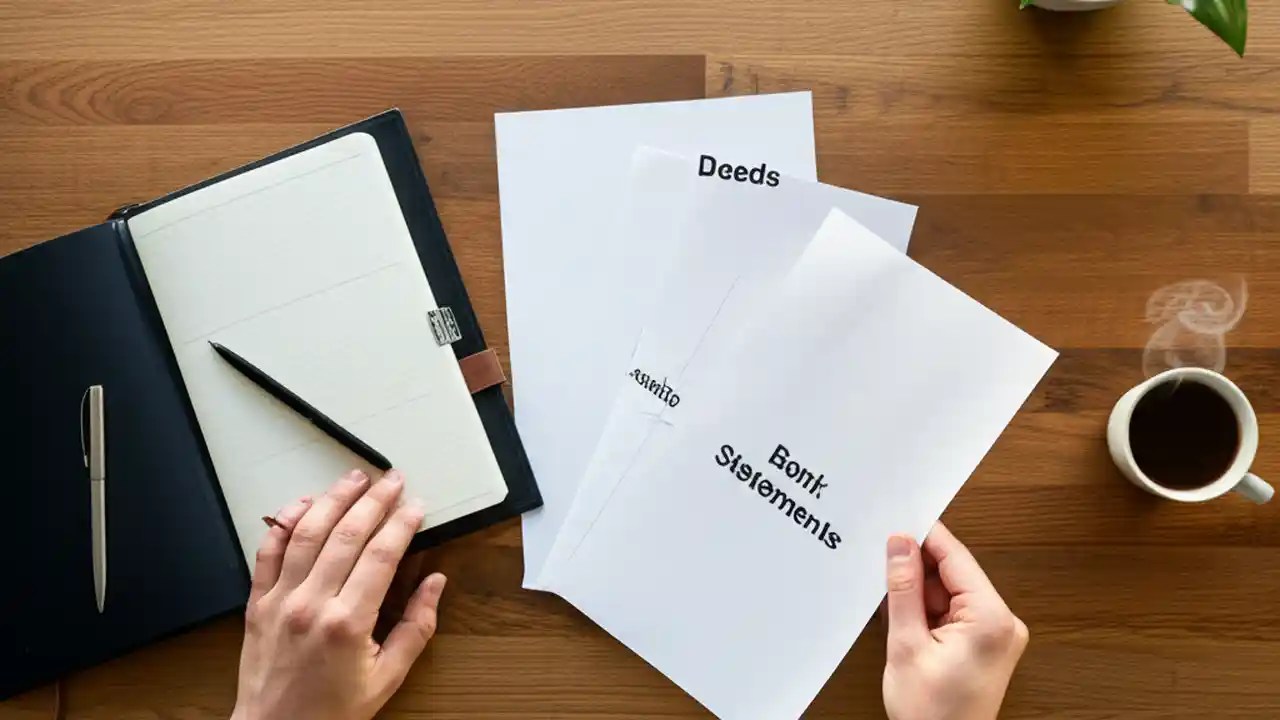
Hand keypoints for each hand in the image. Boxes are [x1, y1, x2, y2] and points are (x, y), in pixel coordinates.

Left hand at [231, 469, 446, 719]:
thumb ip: (416, 627)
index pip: (382, 555)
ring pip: (307, 533)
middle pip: (347, 535)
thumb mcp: (388, 677)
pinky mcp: (256, 602)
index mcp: (348, 623)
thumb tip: (435, 584)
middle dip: (374, 501)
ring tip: (354, 479)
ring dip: (333, 499)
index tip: (416, 507)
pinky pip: (268, 551)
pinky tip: (304, 504)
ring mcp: (280, 600)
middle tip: (392, 481)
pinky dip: (285, 522)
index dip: (402, 524)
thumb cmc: (331, 711)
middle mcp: (311, 605)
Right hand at [882, 522, 1027, 719]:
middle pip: (952, 573)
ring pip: (948, 592)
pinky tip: (903, 622)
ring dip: (918, 594)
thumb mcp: (906, 645)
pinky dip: (926, 612)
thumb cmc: (934, 715)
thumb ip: (903, 589)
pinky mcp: (984, 644)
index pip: (956, 557)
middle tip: (881, 566)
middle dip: (916, 569)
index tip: (897, 522)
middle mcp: (1003, 622)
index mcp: (992, 618)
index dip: (924, 536)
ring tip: (890, 606)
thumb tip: (899, 546)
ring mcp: (995, 634)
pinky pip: (951, 611)